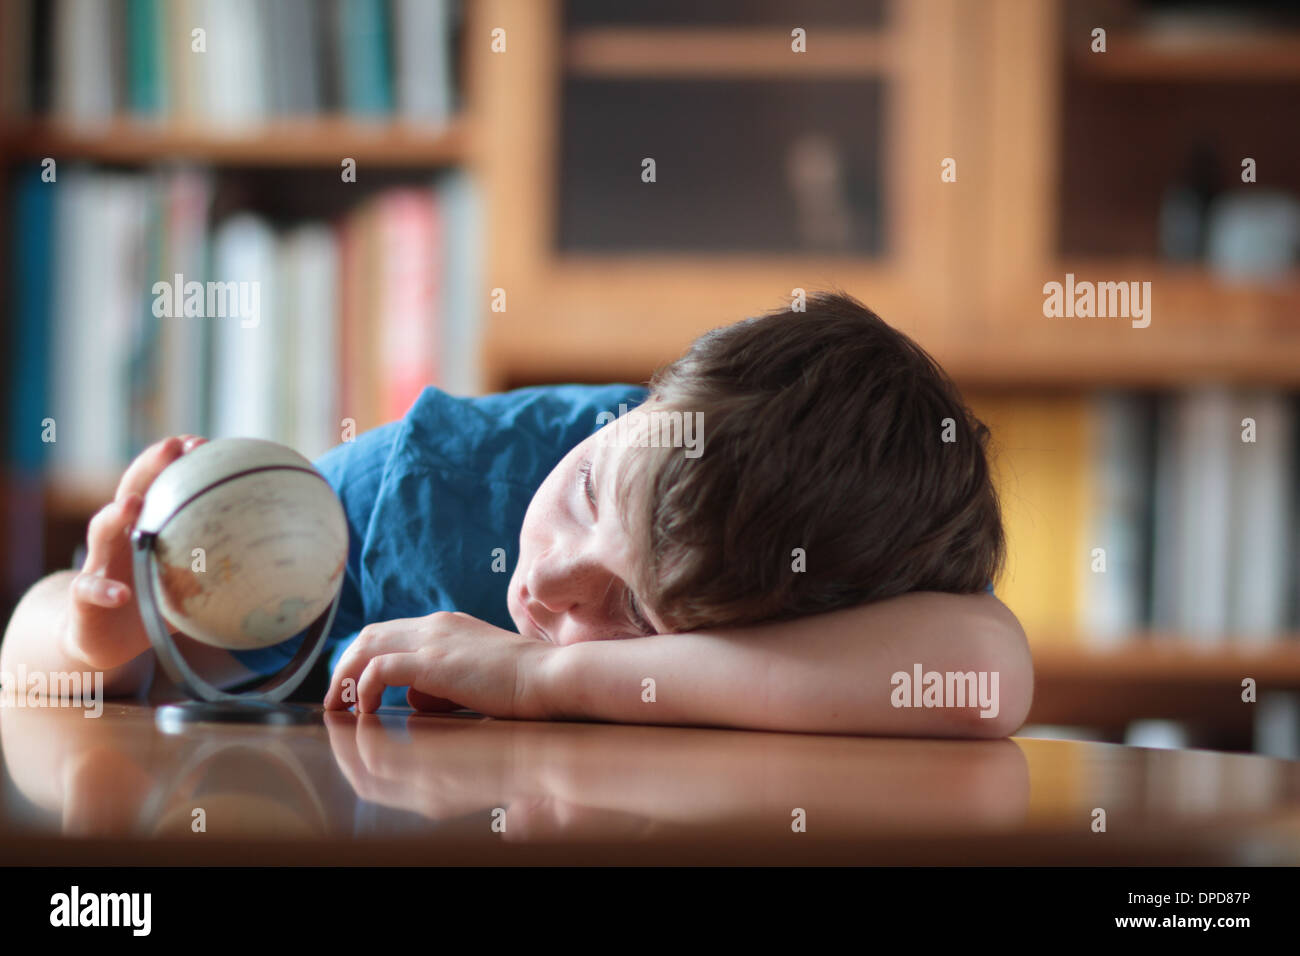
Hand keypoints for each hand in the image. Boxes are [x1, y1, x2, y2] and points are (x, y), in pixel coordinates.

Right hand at [65, 435, 207, 669]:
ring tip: (133, 504)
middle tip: (172, 446)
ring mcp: (100, 563)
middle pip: (130, 491)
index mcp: (146, 530)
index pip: (160, 486)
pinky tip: (123, 595)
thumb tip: (283, 569)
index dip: (175, 462)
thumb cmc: (151, 604)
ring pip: (101, 531)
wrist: (102, 639)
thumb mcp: (189, 585)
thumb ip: (223, 572)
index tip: (201, 443)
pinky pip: (90, 590)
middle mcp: (120, 538)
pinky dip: (104, 590)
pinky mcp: (84, 597)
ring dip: (116, 515)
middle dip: (149, 465)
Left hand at [322, 612, 556, 718]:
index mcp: (448, 626)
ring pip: (368, 646)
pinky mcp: (433, 662)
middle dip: (346, 665)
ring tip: (339, 705)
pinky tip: (366, 710)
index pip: (391, 632)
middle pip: (371, 634)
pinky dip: (365, 688)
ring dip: (346, 676)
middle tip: (336, 697)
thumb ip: (444, 682)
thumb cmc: (522, 685)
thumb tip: (416, 698)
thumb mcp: (476, 677)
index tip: (353, 686)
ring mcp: (433, 641)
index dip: (365, 657)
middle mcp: (435, 626)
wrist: (549, 677)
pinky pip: (380, 669)